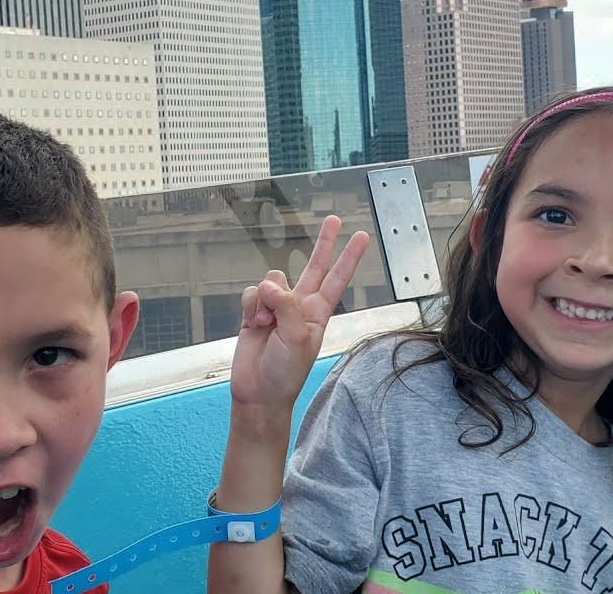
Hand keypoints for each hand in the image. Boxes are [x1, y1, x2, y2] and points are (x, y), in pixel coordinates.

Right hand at [229, 216, 368, 414]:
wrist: (258, 393)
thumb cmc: (284, 373)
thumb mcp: (297, 339)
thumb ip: (287, 306)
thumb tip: (270, 283)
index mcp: (317, 313)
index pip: (337, 278)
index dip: (349, 257)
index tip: (361, 236)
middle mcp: (299, 306)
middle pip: (314, 266)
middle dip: (323, 243)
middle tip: (333, 220)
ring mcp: (276, 307)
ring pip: (273, 279)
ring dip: (266, 297)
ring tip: (266, 324)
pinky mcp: (255, 312)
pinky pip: (252, 292)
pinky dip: (251, 305)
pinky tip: (253, 323)